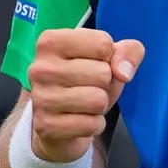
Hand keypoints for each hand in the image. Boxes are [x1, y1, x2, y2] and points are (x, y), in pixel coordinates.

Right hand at [25, 28, 144, 162]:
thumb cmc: (85, 81)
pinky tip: (80, 119)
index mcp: (50, 41)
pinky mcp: (46, 126)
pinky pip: (91, 124)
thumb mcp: (108, 59)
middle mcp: (40, 68)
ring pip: (98, 100)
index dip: (109, 57)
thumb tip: (124, 72)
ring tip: (85, 103)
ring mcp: (41, 98)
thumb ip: (127, 51)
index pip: (103, 43)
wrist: (60, 120)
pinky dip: (94, 125)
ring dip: (100, 105)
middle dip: (105, 84)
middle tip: (89, 87)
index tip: (93, 63)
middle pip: (102, 73)